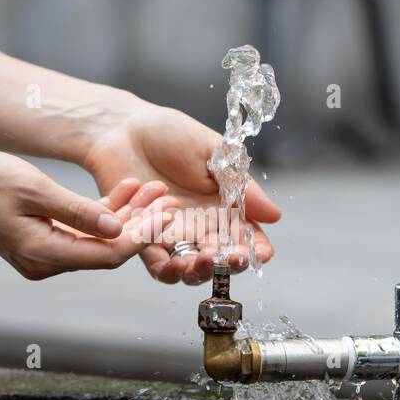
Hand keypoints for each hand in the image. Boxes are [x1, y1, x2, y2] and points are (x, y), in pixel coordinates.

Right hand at [0, 149, 174, 279]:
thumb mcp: (37, 190)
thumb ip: (80, 212)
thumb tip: (119, 232)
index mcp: (43, 255)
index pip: (106, 256)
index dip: (140, 238)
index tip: (166, 217)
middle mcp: (46, 263)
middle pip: (107, 250)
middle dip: (140, 225)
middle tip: (168, 200)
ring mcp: (45, 254)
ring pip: (98, 240)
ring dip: (126, 216)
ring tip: (154, 190)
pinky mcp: (45, 240)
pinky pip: (83, 231)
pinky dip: (104, 213)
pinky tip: (129, 191)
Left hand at [81, 105, 280, 284]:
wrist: (125, 128)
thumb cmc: (171, 134)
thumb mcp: (214, 153)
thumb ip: (240, 184)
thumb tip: (274, 214)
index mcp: (223, 207)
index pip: (245, 236)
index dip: (255, 249)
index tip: (261, 252)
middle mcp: (200, 226)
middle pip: (220, 258)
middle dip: (229, 264)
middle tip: (232, 259)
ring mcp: (172, 234)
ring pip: (190, 267)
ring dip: (199, 271)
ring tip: (204, 262)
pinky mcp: (143, 237)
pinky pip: (156, 263)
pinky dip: (166, 268)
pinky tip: (174, 262)